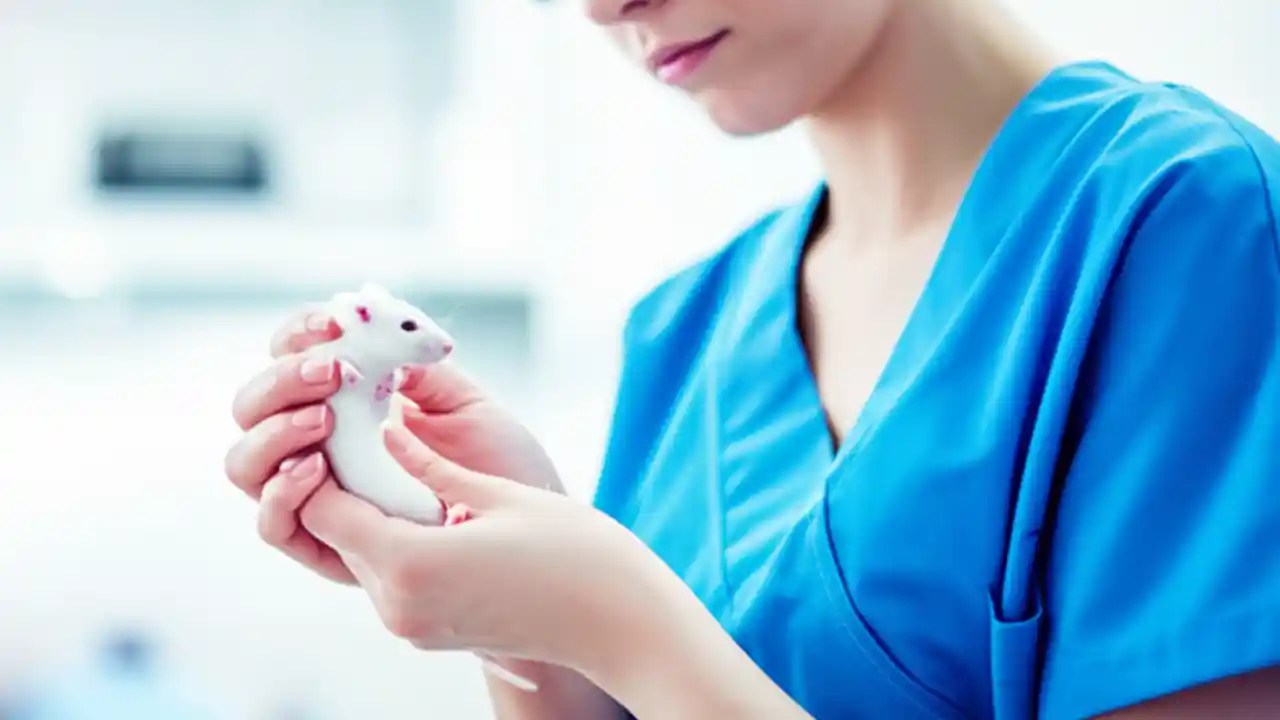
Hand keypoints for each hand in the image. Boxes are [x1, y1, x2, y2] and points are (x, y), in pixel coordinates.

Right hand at [224, 304, 563, 584]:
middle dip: (282, 381)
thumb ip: (420, 369)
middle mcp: (316, 445)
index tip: (336, 325)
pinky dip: (281, 494)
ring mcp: (314, 496)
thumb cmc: (498, 466)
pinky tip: (316, 469)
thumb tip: (374, 327)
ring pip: (246, 463)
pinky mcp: (323, 546)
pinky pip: (274, 524)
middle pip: (252, 406)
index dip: (301, 334)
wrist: (529, 537)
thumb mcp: (466, 406)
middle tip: (332, 374)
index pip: (291, 356)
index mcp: (345, 401)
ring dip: (274, 434)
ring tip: (322, 421)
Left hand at [299, 424, 812, 719]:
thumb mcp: (499, 494)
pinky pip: (391, 580)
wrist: (619, 622)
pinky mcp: (429, 633)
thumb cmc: (574, 553)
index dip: (325, 466)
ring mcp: (412, 627)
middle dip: (348, 486)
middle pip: (339, 534)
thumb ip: (431, 465)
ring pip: (363, 557)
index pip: (323, 509)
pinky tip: (431, 510)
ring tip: (406, 469)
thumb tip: (388, 429)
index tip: (346, 428)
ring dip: (373, 515)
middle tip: (372, 433)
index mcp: (410, 565)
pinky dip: (397, 544)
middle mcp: (398, 606)